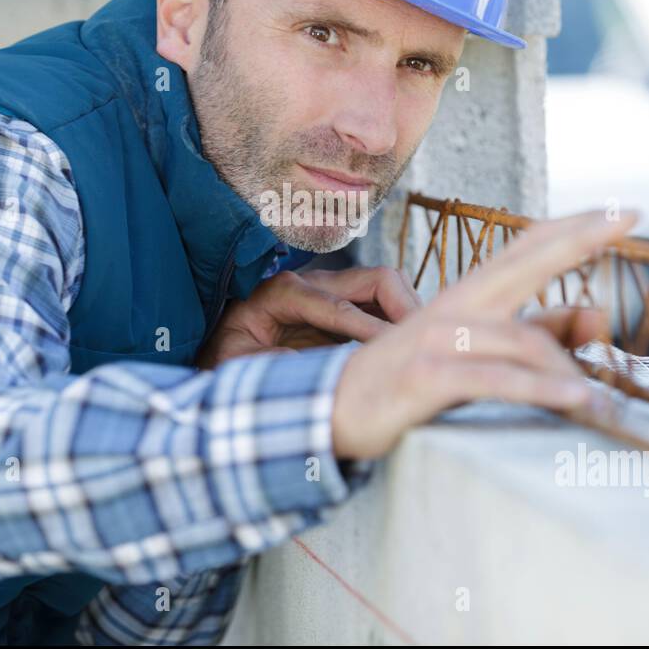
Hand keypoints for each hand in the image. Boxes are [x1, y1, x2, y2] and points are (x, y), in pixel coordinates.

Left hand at [195, 266, 424, 368]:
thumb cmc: (228, 357)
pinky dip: (402, 322)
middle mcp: (311, 284)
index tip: (394, 351)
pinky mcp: (344, 308)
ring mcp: (331, 293)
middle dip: (403, 307)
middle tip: (423, 344)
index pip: (337, 306)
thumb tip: (315, 368)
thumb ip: (272, 363)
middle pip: (374, 279)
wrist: (223, 351)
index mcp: (281, 294)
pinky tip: (412, 347)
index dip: (368, 329)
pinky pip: (383, 307)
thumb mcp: (238, 364)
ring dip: (408, 312)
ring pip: (386, 287)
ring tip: (425, 346)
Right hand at [331, 209, 639, 458]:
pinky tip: (576, 399)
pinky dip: (540, 389)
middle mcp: (455, 308)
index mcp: (467, 298)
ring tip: (602, 406)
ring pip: (520, 342)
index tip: (621, 210)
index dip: (573, 227)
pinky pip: (495, 380)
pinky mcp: (427, 378)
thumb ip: (537, 335)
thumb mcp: (476, 355)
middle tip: (629, 214)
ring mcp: (438, 339)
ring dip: (569, 373)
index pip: (526, 250)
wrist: (331, 411)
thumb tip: (599, 314)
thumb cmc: (408, 383)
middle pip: (525, 262)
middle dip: (578, 236)